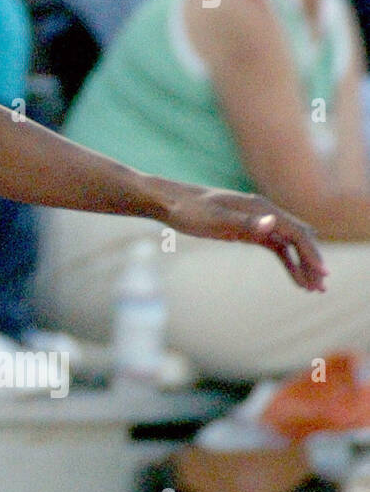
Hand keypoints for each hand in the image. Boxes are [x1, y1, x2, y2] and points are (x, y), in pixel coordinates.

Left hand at [162, 187, 326, 291]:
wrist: (170, 202)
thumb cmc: (189, 209)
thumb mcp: (215, 218)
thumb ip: (244, 222)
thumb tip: (273, 223)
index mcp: (261, 207)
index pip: (296, 232)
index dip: (310, 253)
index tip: (321, 274)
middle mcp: (264, 212)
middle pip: (298, 238)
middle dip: (311, 261)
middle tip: (320, 288)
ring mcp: (257, 221)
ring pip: (289, 245)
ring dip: (301, 264)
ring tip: (312, 289)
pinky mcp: (248, 230)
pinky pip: (275, 247)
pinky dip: (287, 261)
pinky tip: (294, 277)